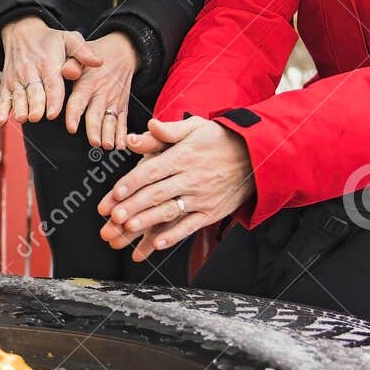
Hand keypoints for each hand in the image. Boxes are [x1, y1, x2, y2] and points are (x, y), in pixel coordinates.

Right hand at [0, 16, 99, 123]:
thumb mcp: (69, 38)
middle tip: (37, 117)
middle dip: (35, 105)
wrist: (21, 32)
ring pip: (18, 96)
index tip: (54, 113)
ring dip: (19, 108)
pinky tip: (1, 120)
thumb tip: (99, 63)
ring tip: (22, 118)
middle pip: (34, 92)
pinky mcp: (7, 84)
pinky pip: (4, 98)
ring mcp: (17, 78)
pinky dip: (2, 109)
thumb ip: (83, 52)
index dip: (53, 99)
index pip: (52, 84)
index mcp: (48, 63)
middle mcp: (31, 71)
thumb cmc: (49, 40)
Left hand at [62, 32, 136, 149]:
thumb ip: (71, 64)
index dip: (74, 114)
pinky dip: (123, 134)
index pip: (79, 101)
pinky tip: (121, 145)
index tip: (71, 127)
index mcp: (87, 83)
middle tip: (95, 142)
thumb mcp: (79, 53)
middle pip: (96, 114)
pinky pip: (123, 121)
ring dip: (110, 134)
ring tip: (107, 146)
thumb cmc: (94, 55)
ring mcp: (113, 101)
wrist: (122, 52)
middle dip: (95, 129)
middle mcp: (101, 93)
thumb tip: (66, 71)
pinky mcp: (122, 106)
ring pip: (111, 121)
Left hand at [97, 116, 255, 260]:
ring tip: (128, 229)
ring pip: (170, 211)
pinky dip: (174, 236)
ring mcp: (202, 197)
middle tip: (112, 217)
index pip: (152, 171)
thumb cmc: (220, 140)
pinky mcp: (211, 212)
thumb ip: (168, 130)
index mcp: (183, 156)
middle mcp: (191, 178)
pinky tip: (157, 243)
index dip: (131, 182)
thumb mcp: (195, 127)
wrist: (257, 156)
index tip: (115, 193)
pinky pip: (190, 226)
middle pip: (156, 193)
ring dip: (147, 221)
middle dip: (132, 206)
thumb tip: (147, 126)